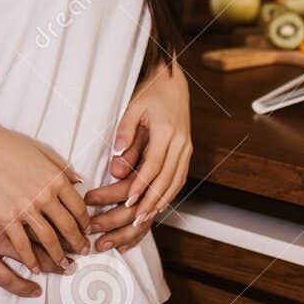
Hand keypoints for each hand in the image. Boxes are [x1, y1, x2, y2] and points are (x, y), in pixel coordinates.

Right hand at [0, 117, 90, 272]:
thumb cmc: (5, 145)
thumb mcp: (39, 149)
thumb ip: (60, 166)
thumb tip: (78, 181)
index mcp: (55, 177)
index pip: (78, 206)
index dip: (85, 222)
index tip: (87, 231)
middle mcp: (44, 194)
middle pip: (68, 226)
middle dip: (78, 242)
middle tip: (82, 252)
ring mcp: (25, 207)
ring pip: (49, 240)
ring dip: (58, 256)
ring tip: (63, 265)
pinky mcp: (6, 218)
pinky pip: (22, 245)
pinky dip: (30, 260)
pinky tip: (34, 268)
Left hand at [84, 58, 191, 251]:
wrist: (173, 83)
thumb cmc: (151, 94)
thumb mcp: (133, 107)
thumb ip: (125, 132)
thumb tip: (116, 159)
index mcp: (167, 131)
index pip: (154, 164)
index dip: (141, 185)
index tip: (129, 200)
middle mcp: (181, 142)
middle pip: (167, 178)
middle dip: (151, 201)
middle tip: (136, 219)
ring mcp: (187, 148)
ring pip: (176, 182)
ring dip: (161, 202)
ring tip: (145, 218)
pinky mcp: (187, 152)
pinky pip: (179, 178)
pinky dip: (169, 194)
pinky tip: (158, 205)